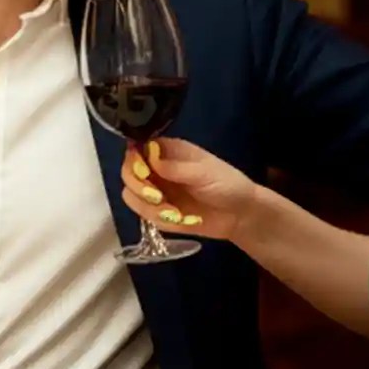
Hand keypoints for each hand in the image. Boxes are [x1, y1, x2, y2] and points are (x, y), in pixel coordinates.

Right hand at [120, 137, 258, 241]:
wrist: (240, 214)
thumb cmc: (227, 184)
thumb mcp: (205, 172)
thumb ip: (177, 167)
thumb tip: (150, 157)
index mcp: (168, 152)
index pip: (137, 148)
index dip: (134, 160)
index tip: (144, 172)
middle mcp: (157, 169)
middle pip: (128, 172)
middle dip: (138, 186)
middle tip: (157, 197)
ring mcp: (156, 191)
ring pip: (130, 195)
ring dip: (147, 206)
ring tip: (173, 213)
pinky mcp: (158, 213)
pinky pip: (143, 214)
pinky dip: (155, 218)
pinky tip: (178, 220)